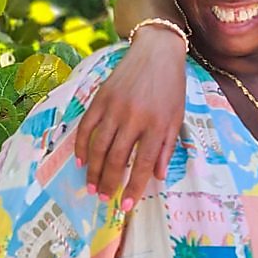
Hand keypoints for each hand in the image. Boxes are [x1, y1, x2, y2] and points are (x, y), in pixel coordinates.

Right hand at [75, 26, 186, 208]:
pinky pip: (86, 127)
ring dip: (94, 170)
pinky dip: (82, 146)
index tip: (126, 204)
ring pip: (99, 146)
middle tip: (103, 198)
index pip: (143, 163)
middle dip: (109, 182)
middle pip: (117, 158)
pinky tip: (82, 161)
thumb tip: (157, 177)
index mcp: (156, 124)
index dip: (134, 186)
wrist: (156, 53)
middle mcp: (134, 118)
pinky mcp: (100, 98)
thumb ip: (165, 147)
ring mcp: (114, 108)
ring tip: (92, 186)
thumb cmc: (170, 87)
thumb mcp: (176, 118)